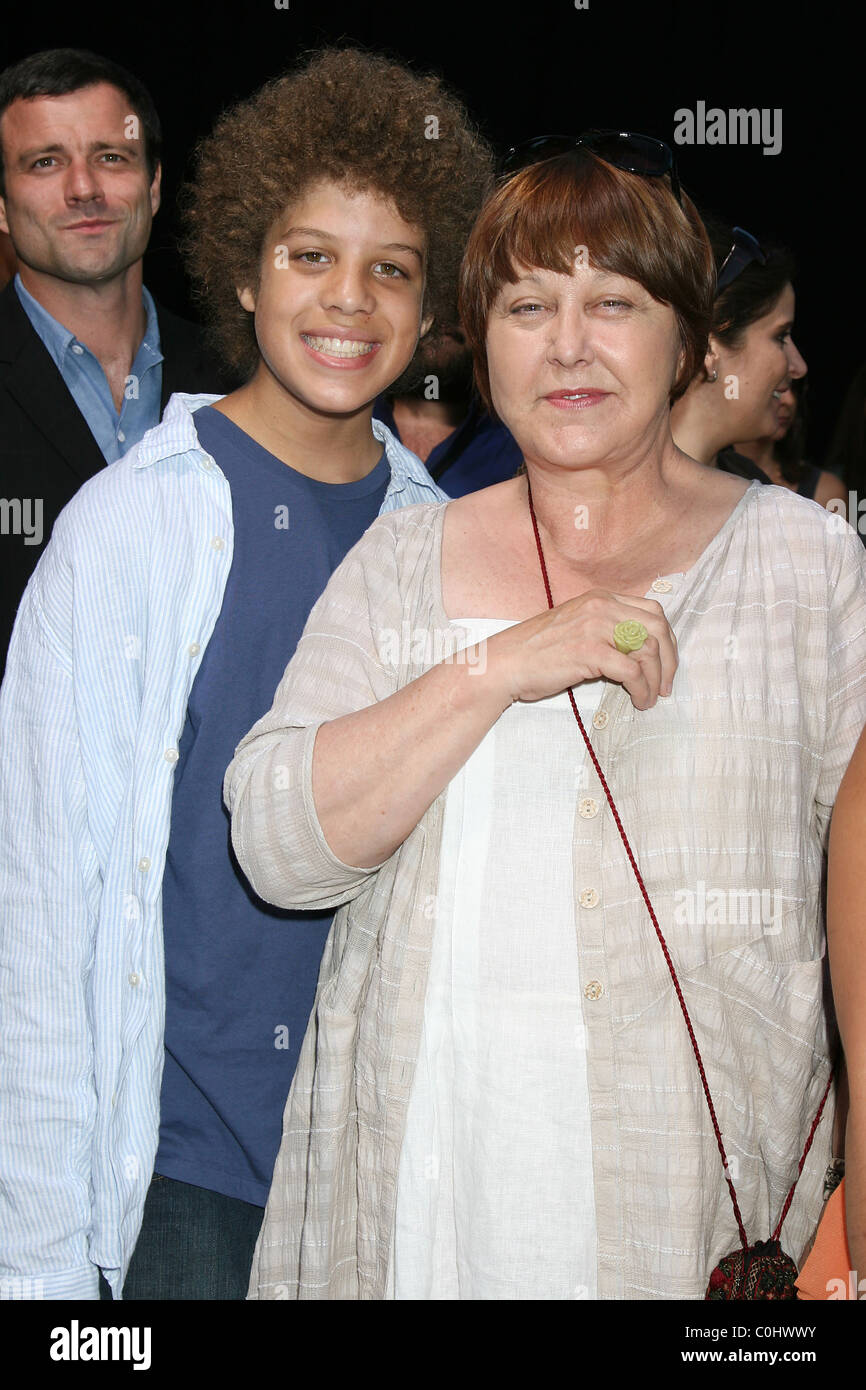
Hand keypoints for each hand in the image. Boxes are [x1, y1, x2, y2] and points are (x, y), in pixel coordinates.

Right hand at [485, 590, 677, 709]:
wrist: (504, 663)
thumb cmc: (536, 652)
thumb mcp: (577, 627)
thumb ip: (606, 630)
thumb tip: (638, 652)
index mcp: (600, 599)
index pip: (652, 611)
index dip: (667, 639)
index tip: (666, 663)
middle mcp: (601, 607)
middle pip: (657, 628)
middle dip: (670, 660)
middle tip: (666, 685)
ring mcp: (595, 628)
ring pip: (648, 650)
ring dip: (656, 679)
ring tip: (651, 698)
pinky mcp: (590, 652)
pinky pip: (632, 671)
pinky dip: (642, 689)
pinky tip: (639, 701)